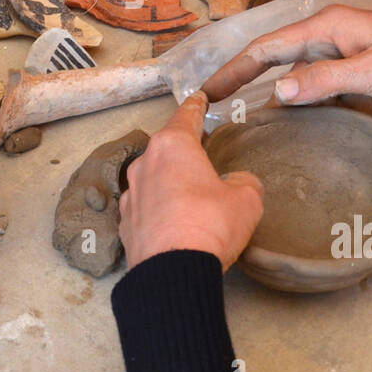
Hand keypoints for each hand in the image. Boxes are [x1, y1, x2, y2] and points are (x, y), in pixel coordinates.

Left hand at [120, 93, 263, 270]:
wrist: (172, 273)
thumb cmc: (210, 224)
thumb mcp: (246, 199)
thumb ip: (243, 182)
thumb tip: (234, 183)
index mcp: (172, 146)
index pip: (186, 115)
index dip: (196, 106)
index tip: (199, 97)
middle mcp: (145, 163)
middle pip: (167, 148)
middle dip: (183, 150)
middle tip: (202, 154)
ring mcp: (130, 194)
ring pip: (153, 178)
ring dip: (169, 182)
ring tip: (190, 196)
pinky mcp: (125, 223)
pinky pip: (145, 207)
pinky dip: (159, 209)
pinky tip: (173, 223)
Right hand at [202, 5, 371, 111]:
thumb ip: (325, 81)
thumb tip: (275, 90)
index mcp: (327, 27)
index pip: (266, 48)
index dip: (234, 69)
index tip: (206, 92)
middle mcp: (330, 37)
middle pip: (275, 58)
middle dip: (242, 78)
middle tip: (214, 106)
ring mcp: (344, 55)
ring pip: (297, 74)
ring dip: (271, 92)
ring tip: (243, 117)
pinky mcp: (359, 74)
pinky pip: (320, 87)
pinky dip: (302, 101)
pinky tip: (292, 122)